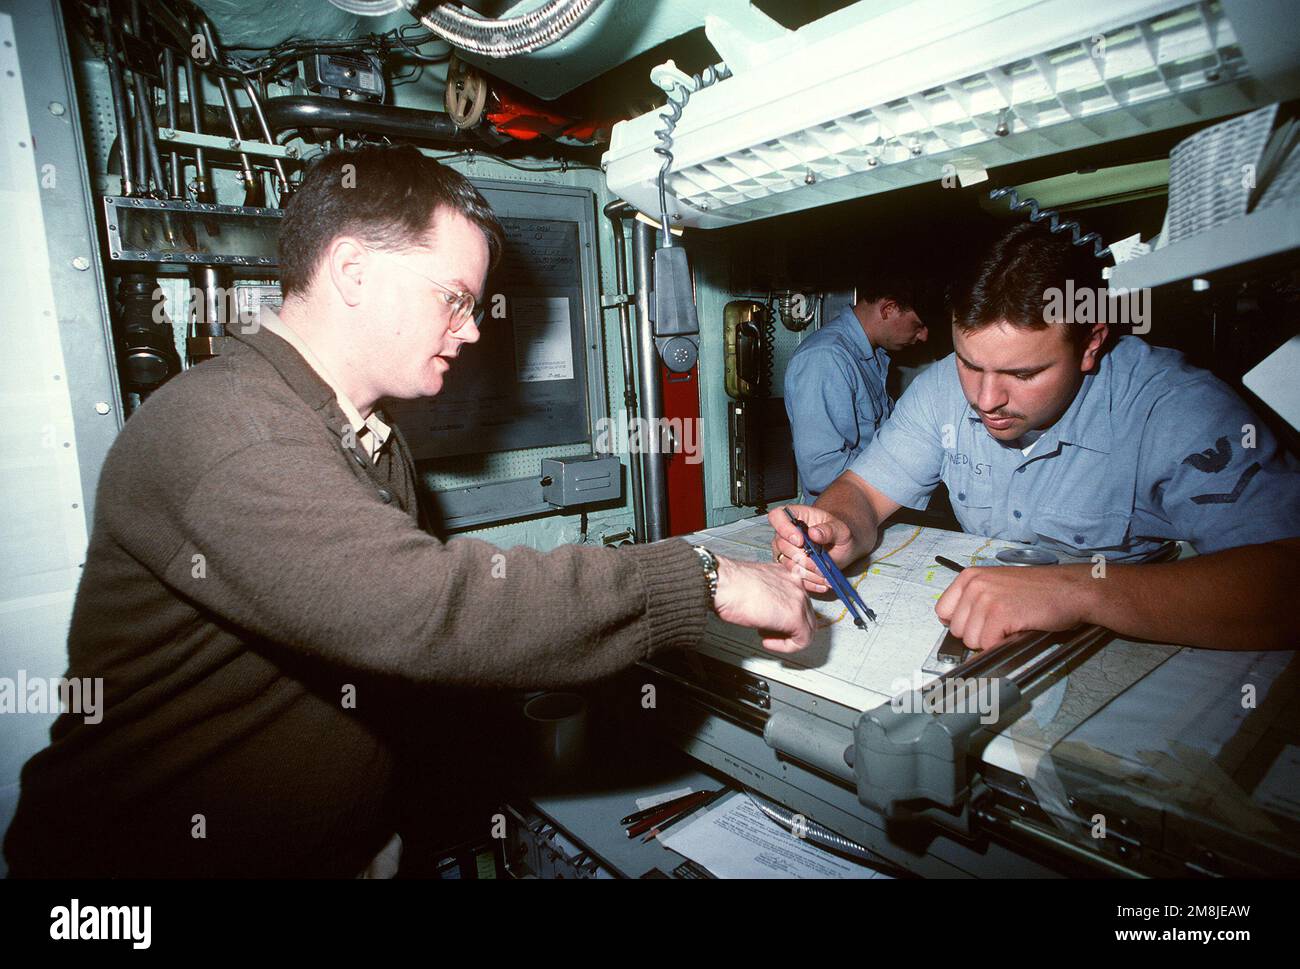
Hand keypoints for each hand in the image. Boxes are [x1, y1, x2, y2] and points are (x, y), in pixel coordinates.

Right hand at [712, 555, 815, 653]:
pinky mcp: (795, 616)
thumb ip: (767, 597)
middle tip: (769, 632)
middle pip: (806, 614)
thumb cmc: (728, 584)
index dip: (785, 615)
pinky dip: (787, 647)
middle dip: (788, 628)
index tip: (773, 622)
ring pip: (808, 628)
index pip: (798, 599)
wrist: (722, 584)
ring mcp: (798, 599)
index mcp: (785, 574)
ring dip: (788, 638)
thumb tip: (767, 611)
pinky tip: (769, 642)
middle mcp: (795, 583)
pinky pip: (802, 640)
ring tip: (768, 637)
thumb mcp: (753, 588)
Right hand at [767, 504, 855, 594]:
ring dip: (808, 572)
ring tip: (825, 575)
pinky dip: (810, 582)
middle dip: (803, 557)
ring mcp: (784, 551)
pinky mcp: (789, 567)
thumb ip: (829, 530)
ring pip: (787, 564)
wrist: (841, 546)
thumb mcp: (841, 529)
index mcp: (795, 515)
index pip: (777, 516)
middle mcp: (785, 533)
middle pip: (782, 545)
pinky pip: (793, 577)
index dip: (784, 529)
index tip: (800, 541)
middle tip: (821, 564)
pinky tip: (823, 583)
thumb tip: (814, 533)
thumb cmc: (839, 533)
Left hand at [935, 564, 1095, 651]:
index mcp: (969, 576)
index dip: (961, 624)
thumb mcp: (997, 586)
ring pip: (971, 640)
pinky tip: (1018, 629)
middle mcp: (974, 584)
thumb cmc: (1038, 591)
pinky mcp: (1000, 613)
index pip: (942, 611)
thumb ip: (973, 602)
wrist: (1070, 589)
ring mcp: (986, 598)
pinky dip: (1003, 644)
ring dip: (992, 640)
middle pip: (957, 630)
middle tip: (1003, 624)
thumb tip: (955, 628)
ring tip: (1012, 625)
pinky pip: (988, 644)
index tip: (978, 624)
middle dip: (979, 634)